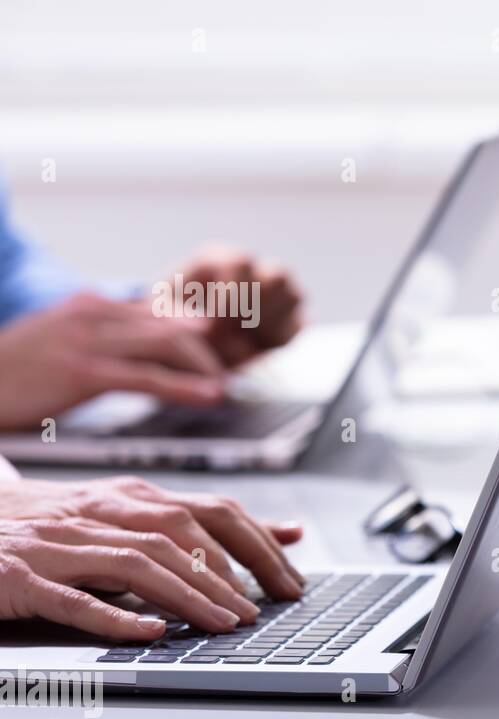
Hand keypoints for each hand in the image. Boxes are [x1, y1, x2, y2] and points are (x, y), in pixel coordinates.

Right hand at [0, 292, 225, 429]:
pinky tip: (211, 396)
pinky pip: (149, 377)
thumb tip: (149, 349)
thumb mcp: (63, 342)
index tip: (226, 352)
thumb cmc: (15, 371)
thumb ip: (105, 338)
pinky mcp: (86, 372)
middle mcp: (96, 313)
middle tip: (239, 371)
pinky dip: (187, 386)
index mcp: (93, 305)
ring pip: (169, 343)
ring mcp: (90, 341)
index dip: (198, 332)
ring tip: (230, 387)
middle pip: (173, 323)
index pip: (161, 311)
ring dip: (208, 365)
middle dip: (211, 349)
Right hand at [0, 475, 304, 612]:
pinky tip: (151, 634)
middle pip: (181, 533)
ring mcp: (54, 543)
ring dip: (189, 595)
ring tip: (224, 624)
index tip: (290, 577)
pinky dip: (116, 617)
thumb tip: (271, 540)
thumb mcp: (116, 525)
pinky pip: (73, 598)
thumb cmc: (41, 536)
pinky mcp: (15, 577)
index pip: (207, 512)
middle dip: (230, 573)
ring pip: (137, 562)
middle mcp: (95, 513)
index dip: (255, 542)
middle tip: (262, 611)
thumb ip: (184, 533)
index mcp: (124, 499)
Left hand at [166, 245, 303, 367]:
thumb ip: (175, 316)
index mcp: (220, 259)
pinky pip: (301, 324)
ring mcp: (278, 294)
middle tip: (229, 339)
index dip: (231, 294)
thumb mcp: (160, 316)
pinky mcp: (293, 319)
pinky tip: (253, 350)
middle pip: (276, 275)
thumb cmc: (170, 323)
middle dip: (253, 311)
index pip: (240, 261)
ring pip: (294, 295)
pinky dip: (280, 340)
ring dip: (268, 324)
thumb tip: (205, 327)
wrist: (186, 344)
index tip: (213, 327)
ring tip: (238, 344)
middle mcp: (254, 270)